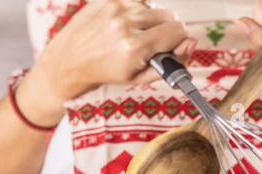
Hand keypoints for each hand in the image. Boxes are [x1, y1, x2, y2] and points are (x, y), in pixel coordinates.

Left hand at [17, 0, 192, 124]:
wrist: (69, 61)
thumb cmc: (104, 73)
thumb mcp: (139, 78)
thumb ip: (171, 63)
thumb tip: (192, 43)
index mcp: (134, 48)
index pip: (178, 31)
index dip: (180, 41)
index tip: (173, 49)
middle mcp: (125, 24)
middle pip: (170, 16)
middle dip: (167, 31)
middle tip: (153, 45)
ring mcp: (116, 8)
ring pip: (154, 8)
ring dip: (151, 21)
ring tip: (134, 36)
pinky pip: (137, 1)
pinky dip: (136, 13)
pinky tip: (124, 26)